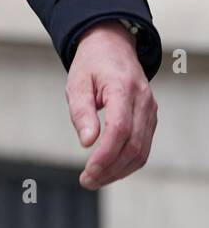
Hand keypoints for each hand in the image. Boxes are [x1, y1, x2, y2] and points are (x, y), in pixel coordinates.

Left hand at [66, 21, 157, 189]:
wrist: (113, 46)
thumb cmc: (91, 64)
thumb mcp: (77, 81)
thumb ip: (81, 111)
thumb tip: (86, 142)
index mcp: (123, 88)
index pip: (120, 129)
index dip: (105, 155)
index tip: (87, 171)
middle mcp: (143, 101)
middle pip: (133, 146)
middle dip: (110, 169)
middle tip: (87, 181)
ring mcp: (150, 111)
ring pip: (141, 151)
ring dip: (119, 171)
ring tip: (95, 179)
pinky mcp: (150, 118)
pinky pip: (143, 147)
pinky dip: (127, 163)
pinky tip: (109, 169)